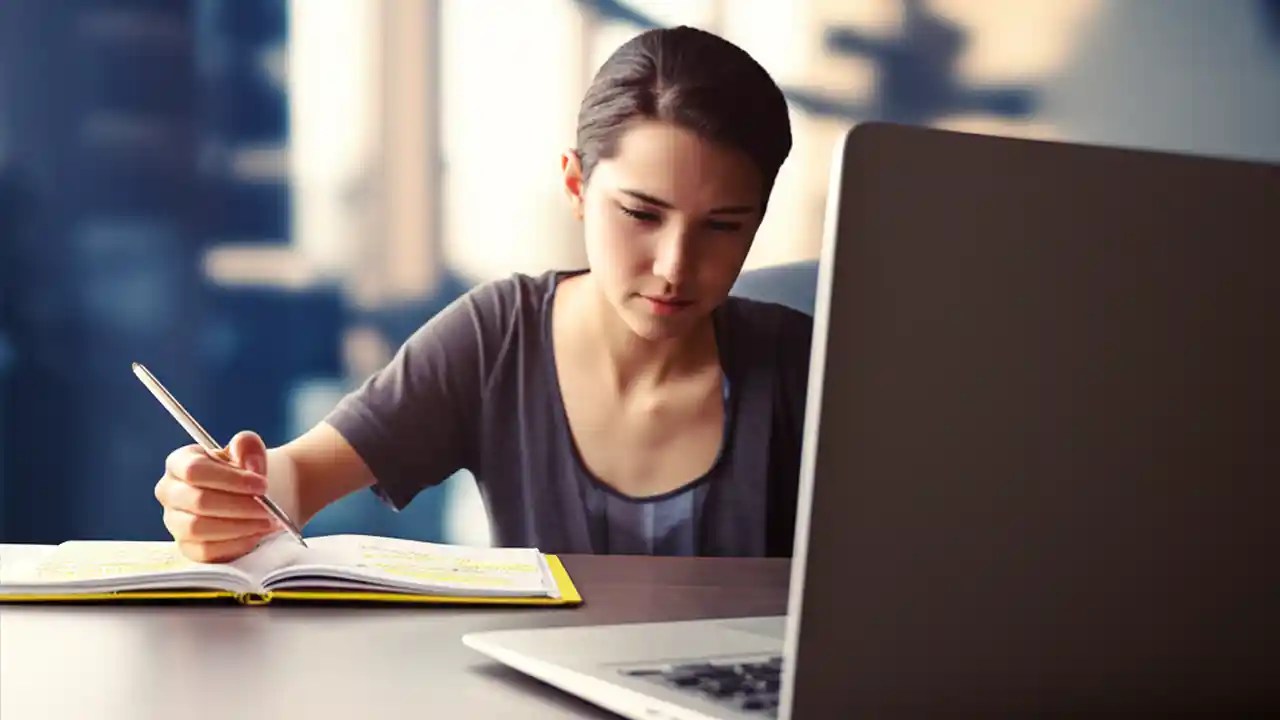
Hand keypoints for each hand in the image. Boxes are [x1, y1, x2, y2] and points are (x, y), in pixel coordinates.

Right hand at [154, 431, 281, 562]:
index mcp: (180, 462)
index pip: (194, 470)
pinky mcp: (188, 547)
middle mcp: (170, 492)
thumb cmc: (249, 472)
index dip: (230, 479)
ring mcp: (176, 522)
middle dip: (238, 506)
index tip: (262, 485)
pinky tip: (256, 535)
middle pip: (198, 501)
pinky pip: (205, 551)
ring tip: (267, 521)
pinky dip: (235, 544)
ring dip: (238, 526)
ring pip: (198, 528)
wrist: (259, 496)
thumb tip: (250, 463)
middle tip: (268, 508)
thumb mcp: (250, 451)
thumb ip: (248, 445)